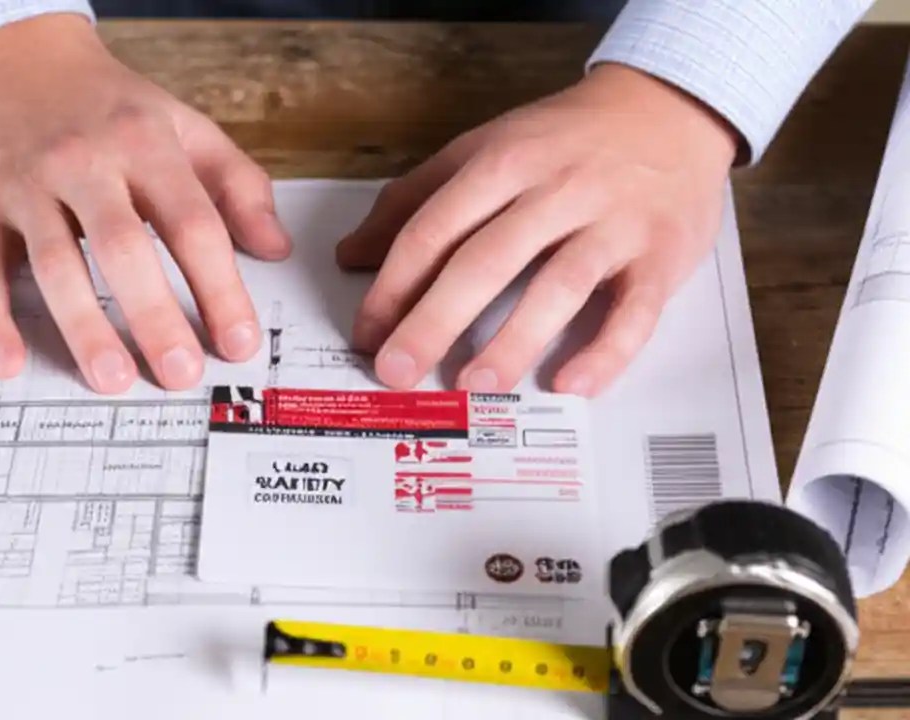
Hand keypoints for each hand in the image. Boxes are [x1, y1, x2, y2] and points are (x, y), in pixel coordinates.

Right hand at [0, 14, 289, 391]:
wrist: (20, 58)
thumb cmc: (112, 107)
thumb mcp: (185, 126)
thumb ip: (238, 186)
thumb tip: (276, 248)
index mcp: (144, 143)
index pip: (192, 222)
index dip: (219, 286)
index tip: (239, 341)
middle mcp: (82, 162)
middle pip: (122, 247)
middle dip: (153, 315)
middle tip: (181, 373)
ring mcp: (26, 186)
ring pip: (53, 263)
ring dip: (82, 326)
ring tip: (112, 378)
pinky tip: (7, 362)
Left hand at [335, 64, 738, 396]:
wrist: (669, 109)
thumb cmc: (564, 141)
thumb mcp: (484, 149)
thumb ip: (415, 200)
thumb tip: (352, 254)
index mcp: (503, 162)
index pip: (435, 229)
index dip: (393, 285)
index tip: (366, 333)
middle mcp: (557, 190)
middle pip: (485, 259)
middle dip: (434, 320)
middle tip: (396, 370)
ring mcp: (613, 224)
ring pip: (558, 285)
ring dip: (513, 340)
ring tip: (473, 386)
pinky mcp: (660, 257)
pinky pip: (635, 311)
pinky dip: (606, 352)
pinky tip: (571, 384)